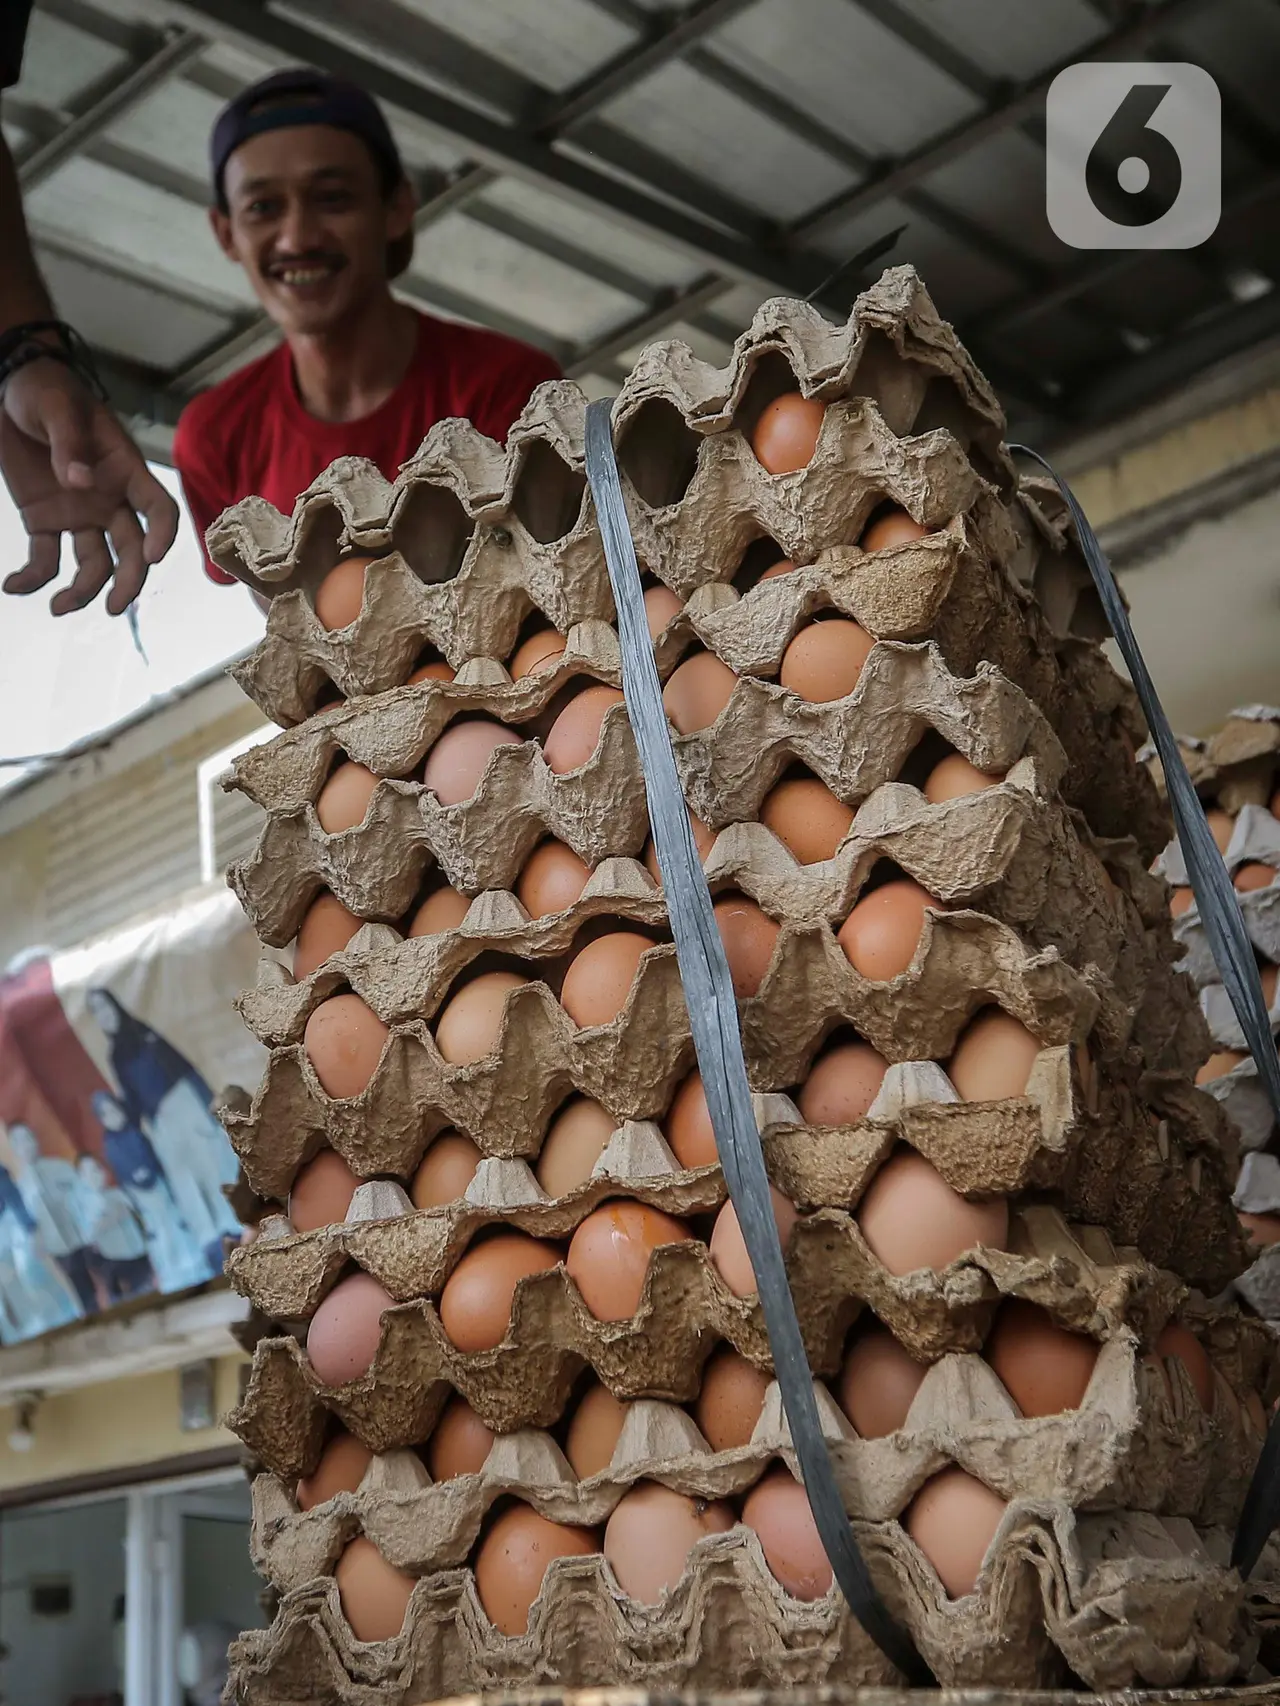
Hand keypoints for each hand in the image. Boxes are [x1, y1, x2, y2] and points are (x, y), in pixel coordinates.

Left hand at [0, 356, 178, 614]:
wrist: (11, 387)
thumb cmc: (46, 390)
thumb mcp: (58, 408)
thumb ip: (69, 444)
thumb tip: (78, 483)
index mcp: (124, 472)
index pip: (157, 509)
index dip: (162, 534)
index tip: (151, 557)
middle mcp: (108, 501)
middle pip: (130, 550)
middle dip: (127, 581)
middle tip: (115, 607)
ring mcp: (78, 514)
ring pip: (92, 563)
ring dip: (82, 590)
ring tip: (58, 607)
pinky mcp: (44, 520)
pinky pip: (44, 558)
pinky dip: (31, 578)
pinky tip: (12, 587)